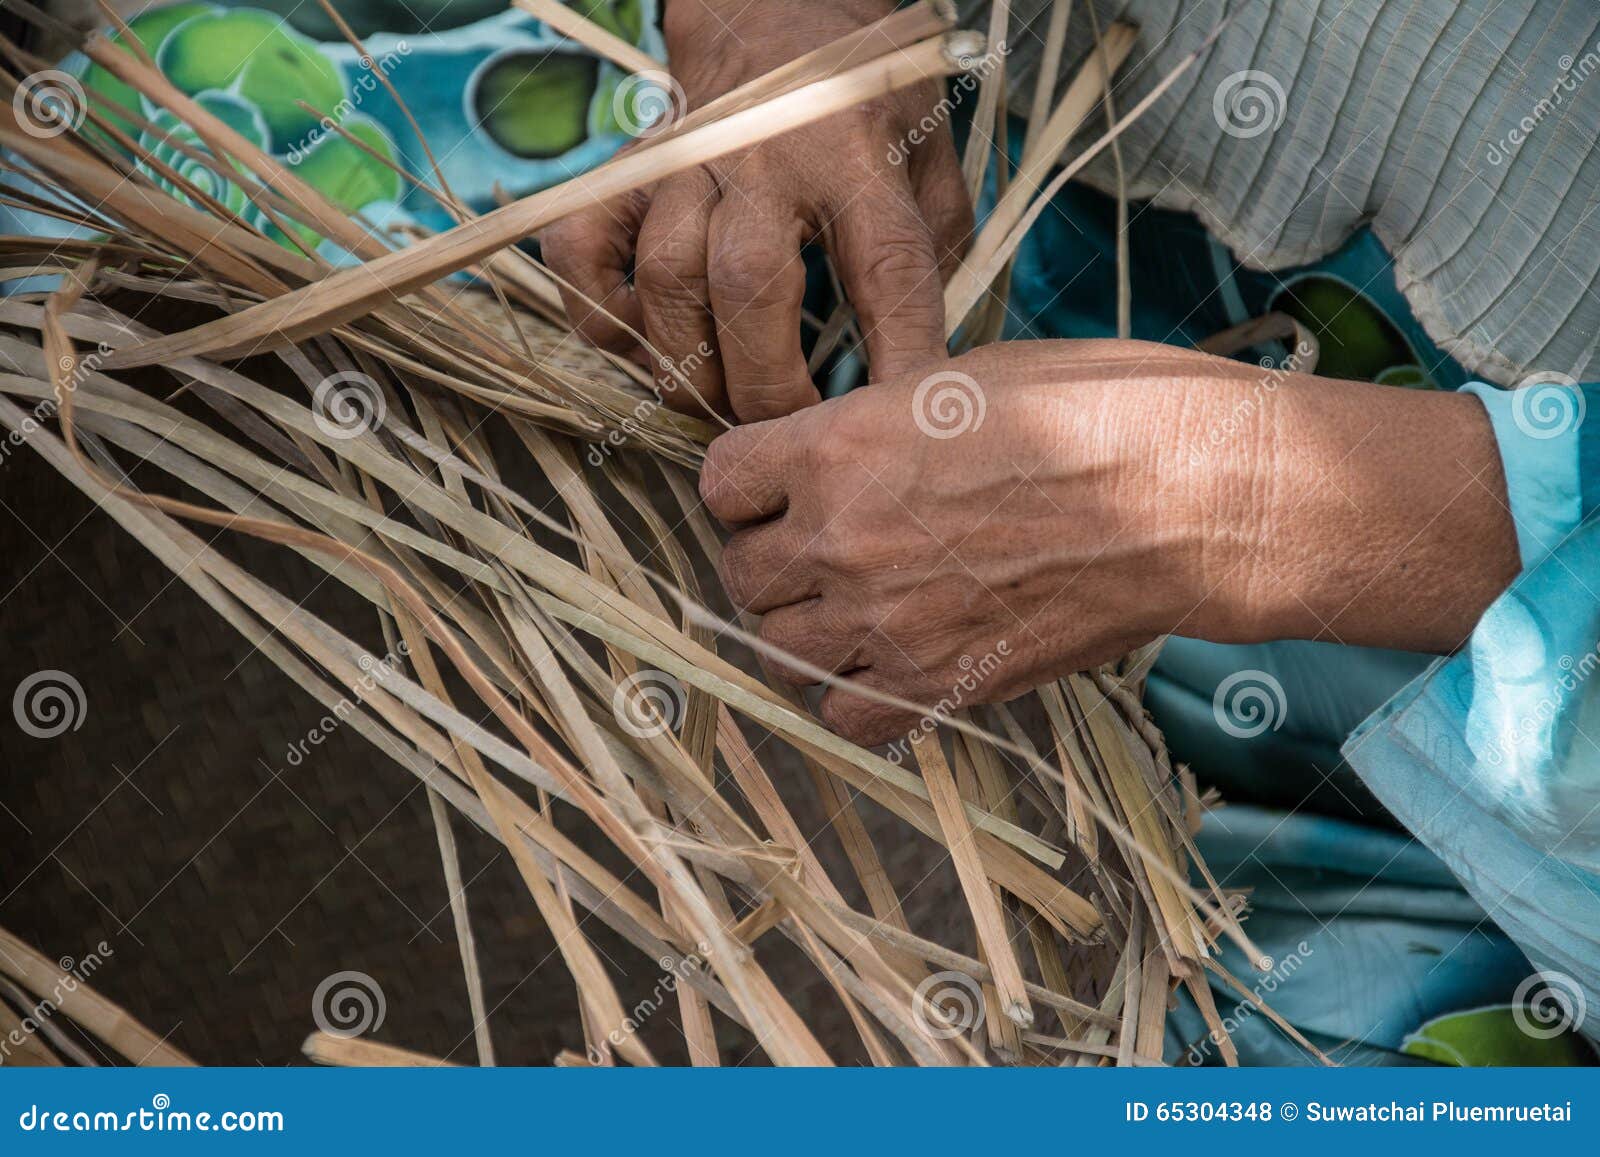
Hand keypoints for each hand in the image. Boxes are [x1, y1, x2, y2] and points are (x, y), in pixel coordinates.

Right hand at [540, 0, 971, 422]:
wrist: (775, 9)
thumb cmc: (863, 103)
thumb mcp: (929, 154)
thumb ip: (933, 249)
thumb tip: (920, 363)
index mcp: (857, 149)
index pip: (885, 264)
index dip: (898, 352)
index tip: (902, 422)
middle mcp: (764, 154)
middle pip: (749, 284)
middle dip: (766, 382)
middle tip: (786, 429)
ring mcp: (684, 162)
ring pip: (665, 278)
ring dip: (690, 366)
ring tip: (720, 403)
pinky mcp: (625, 173)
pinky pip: (584, 252)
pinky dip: (601, 315)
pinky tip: (641, 345)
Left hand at [702, 340, 1519, 744]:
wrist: (1192, 499)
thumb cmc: (1101, 409)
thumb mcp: (969, 375)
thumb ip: (881, 421)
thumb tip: (854, 443)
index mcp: (836, 446)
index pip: (720, 480)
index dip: (747, 482)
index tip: (777, 483)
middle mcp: (839, 539)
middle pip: (741, 573)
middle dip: (771, 558)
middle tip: (820, 546)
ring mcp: (884, 621)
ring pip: (778, 651)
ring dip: (801, 629)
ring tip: (850, 607)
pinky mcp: (938, 683)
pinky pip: (845, 715)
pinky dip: (852, 695)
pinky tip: (888, 661)